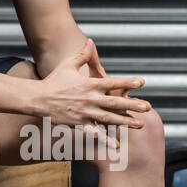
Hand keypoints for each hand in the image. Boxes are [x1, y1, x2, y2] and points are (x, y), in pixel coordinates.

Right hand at [35, 38, 150, 129]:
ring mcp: (85, 113)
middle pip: (114, 103)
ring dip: (125, 122)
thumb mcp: (68, 64)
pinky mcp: (79, 123)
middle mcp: (89, 99)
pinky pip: (95, 133)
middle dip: (132, 105)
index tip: (141, 82)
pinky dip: (105, 140)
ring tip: (140, 124)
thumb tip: (90, 41)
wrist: (38, 98)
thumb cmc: (54, 80)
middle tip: (148, 107)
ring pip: (109, 119)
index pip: (111, 82)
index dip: (127, 82)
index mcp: (89, 84)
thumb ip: (82, 54)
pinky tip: (117, 145)